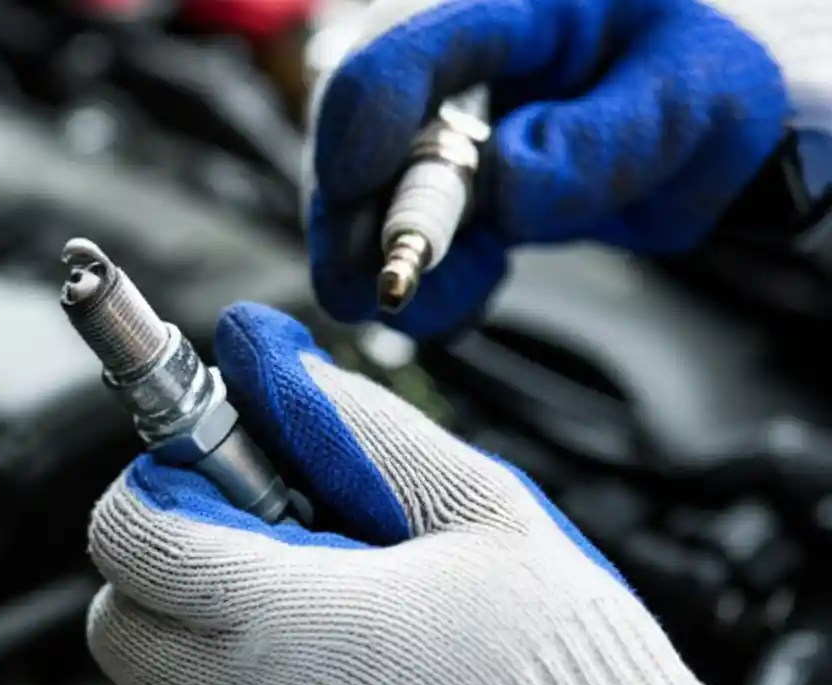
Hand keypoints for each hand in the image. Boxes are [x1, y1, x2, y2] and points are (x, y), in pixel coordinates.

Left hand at [86, 302, 722, 684]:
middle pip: (119, 615)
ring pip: (157, 678)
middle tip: (273, 543)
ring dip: (205, 631)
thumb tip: (263, 356)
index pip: (127, 533)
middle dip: (171, 561)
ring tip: (321, 616)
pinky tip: (325, 669)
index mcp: (283, 623)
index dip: (163, 485)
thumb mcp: (472, 507)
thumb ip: (353, 424)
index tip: (226, 474)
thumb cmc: (554, 652)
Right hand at [307, 0, 791, 337]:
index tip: (359, 194)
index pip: (401, 49)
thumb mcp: (688, 95)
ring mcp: (432, 125)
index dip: (363, 122)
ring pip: (358, 197)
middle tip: (380, 286)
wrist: (696, 117)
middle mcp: (447, 62)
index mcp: (505, 6)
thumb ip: (604, 142)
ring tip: (462, 293)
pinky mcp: (437, 184)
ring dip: (386, 261)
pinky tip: (467, 293)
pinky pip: (396, 238)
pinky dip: (421, 282)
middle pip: (349, 130)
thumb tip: (504, 193)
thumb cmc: (698, 74)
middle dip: (351, 216)